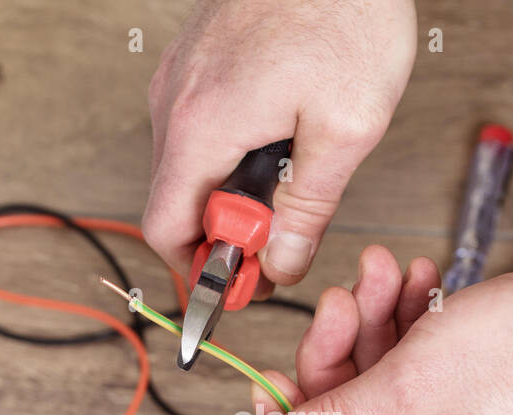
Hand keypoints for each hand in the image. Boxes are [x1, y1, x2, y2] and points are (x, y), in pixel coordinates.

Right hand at [142, 0, 416, 291]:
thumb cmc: (344, 10)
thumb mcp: (345, 130)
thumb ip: (308, 209)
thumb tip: (283, 265)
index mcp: (201, 127)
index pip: (166, 231)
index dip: (203, 274)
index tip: (245, 289)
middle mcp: (175, 103)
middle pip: (177, 204)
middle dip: (229, 235)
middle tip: (286, 239)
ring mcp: (181, 79)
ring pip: (191, 168)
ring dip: (234, 193)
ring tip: (295, 176)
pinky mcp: (197, 64)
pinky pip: (200, 130)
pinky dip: (233, 155)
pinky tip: (282, 140)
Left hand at [247, 249, 512, 414]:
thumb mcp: (407, 384)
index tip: (280, 378)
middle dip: (337, 354)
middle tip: (342, 303)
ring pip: (378, 390)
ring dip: (371, 327)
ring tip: (383, 278)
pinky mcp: (470, 408)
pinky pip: (415, 375)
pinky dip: (407, 329)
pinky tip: (416, 287)